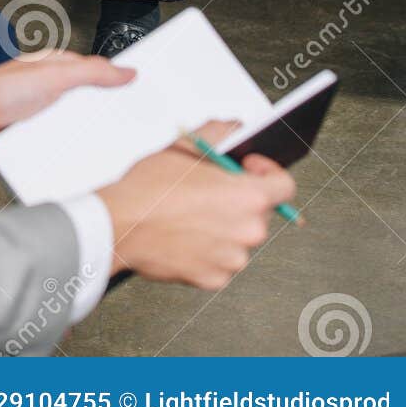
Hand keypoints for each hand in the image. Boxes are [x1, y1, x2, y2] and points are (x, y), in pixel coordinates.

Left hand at [0, 53, 134, 168]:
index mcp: (59, 72)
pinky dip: (74, 164)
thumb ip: (90, 72)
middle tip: (147, 134)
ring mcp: (46, 125)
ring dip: (95, 146)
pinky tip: (93, 175)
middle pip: (95, 109)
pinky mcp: (36, 150)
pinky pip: (63, 158)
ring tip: (127, 161)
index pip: (100, 76)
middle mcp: (55, 98)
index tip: (151, 93)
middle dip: (115, 120)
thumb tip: (128, 71)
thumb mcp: (51, 75)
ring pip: (81, 136)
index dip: (123, 84)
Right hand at [96, 121, 297, 289]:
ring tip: (190, 212)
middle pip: (259, 211)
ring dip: (223, 225)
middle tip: (208, 188)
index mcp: (248, 197)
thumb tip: (236, 127)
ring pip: (238, 237)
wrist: (120, 225)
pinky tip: (184, 234)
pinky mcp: (214, 279)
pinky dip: (208, 249)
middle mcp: (248, 231)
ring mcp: (232, 259)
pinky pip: (221, 260)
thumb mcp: (186, 145)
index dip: (268, 172)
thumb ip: (221, 132)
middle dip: (238, 198)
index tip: (249, 167)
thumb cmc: (150, 187)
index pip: (284, 186)